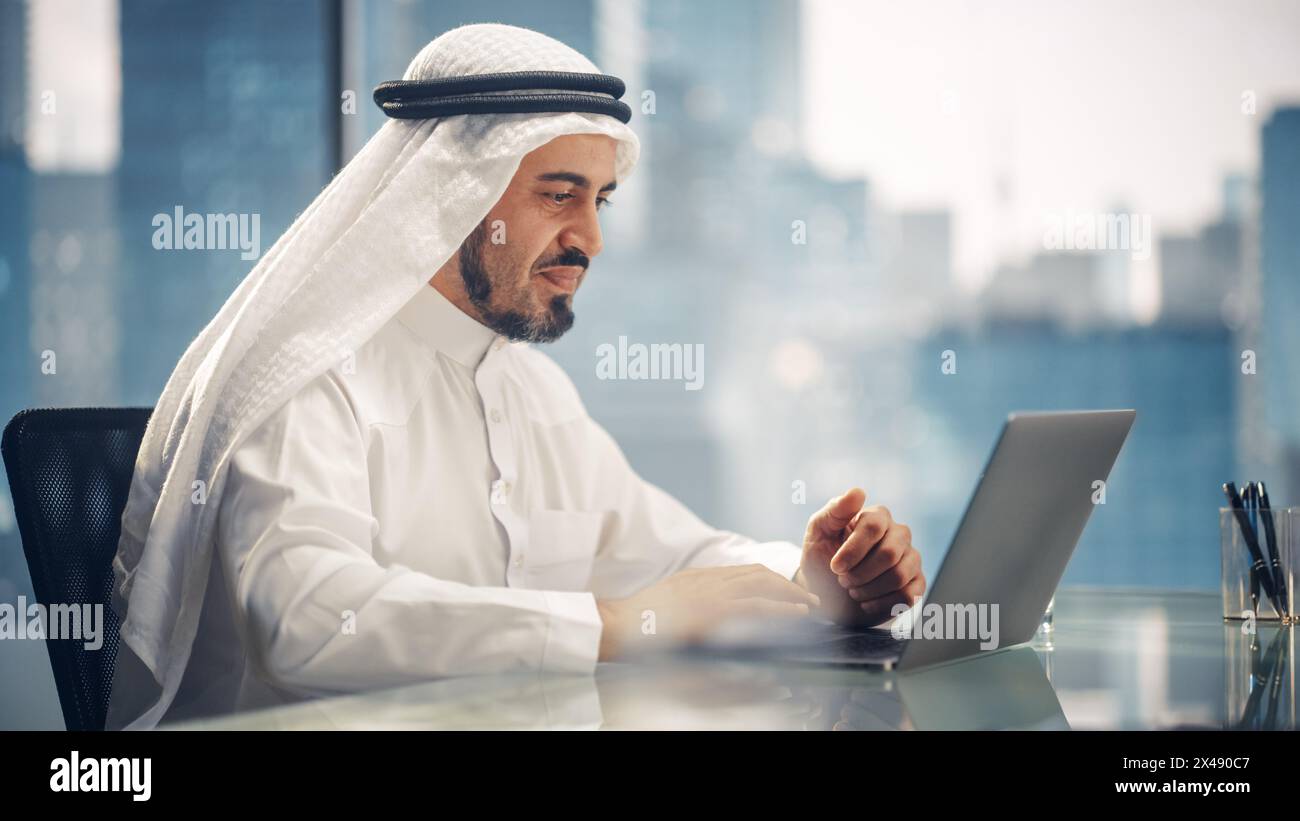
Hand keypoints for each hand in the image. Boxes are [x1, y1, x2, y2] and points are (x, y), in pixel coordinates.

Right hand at [595, 564, 820, 660]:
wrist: (620, 623)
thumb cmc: (638, 621)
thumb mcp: (669, 602)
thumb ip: (692, 600)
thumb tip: (711, 613)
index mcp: (698, 576)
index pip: (744, 572)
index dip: (770, 580)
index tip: (786, 591)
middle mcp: (708, 579)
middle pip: (758, 574)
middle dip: (786, 584)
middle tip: (807, 598)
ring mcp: (711, 593)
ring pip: (763, 585)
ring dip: (791, 594)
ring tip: (809, 605)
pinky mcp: (714, 611)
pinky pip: (757, 606)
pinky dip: (781, 608)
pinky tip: (795, 614)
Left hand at [796, 487, 924, 626]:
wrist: (827, 593)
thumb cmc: (822, 558)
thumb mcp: (818, 532)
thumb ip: (835, 510)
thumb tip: (858, 492)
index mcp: (877, 516)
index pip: (874, 526)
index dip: (853, 550)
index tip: (835, 567)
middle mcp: (899, 534)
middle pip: (889, 553)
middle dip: (860, 573)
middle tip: (843, 580)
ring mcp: (911, 558)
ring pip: (899, 575)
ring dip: (868, 589)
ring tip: (853, 589)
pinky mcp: (917, 583)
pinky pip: (908, 595)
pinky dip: (880, 603)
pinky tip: (866, 601)